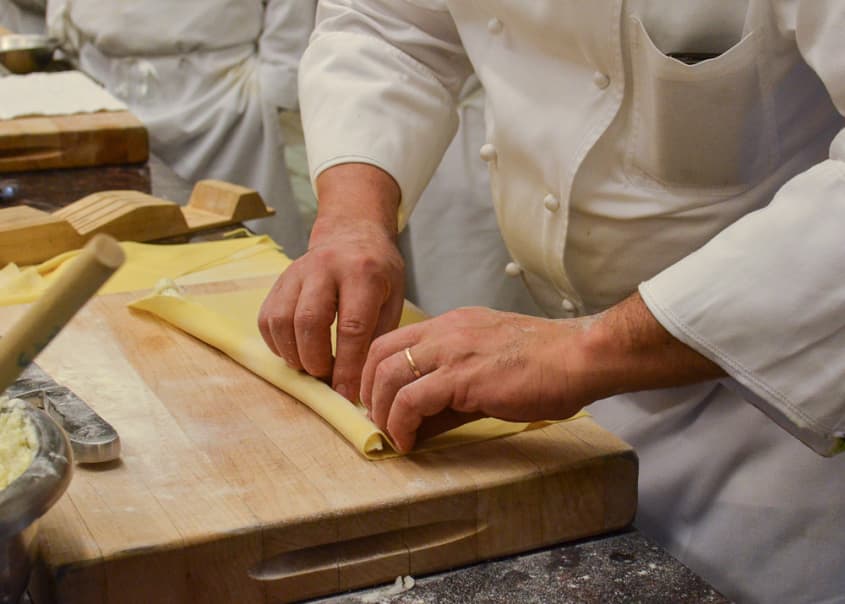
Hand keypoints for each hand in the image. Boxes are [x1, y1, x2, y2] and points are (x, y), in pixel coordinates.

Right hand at [258, 164, 403, 401]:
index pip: (352, 326)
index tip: (347, 394)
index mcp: (363, 273)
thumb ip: (376, 337)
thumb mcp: (392, 299)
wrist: (352, 234)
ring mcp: (297, 272)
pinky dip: (278, 344)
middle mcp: (326, 268)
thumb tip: (360, 383)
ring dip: (293, 354)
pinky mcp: (279, 281)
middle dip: (316, 360)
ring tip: (311, 366)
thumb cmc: (378, 273)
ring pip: (281, 320)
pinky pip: (267, 319)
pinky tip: (296, 352)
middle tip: (326, 377)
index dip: (348, 365)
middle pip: (309, 321)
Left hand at [359, 293, 724, 452]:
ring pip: (388, 375)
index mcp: (452, 324)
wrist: (578, 358)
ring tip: (392, 434)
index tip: (377, 399)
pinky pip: (411, 400)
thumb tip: (423, 423)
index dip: (374, 371)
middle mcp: (445, 331)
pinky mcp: (462, 377)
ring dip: (382, 411)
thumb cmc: (545, 365)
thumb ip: (453, 390)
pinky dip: (401, 424)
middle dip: (367, 390)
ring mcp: (452, 350)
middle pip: (379, 353)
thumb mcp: (489, 368)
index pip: (393, 339)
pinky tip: (409, 441)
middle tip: (376, 419)